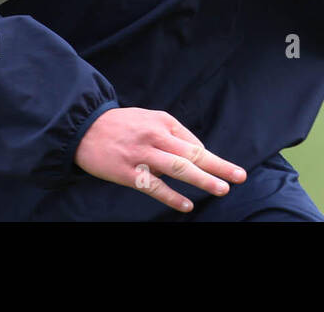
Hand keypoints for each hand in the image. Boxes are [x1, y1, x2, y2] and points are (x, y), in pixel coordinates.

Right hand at [75, 107, 246, 212]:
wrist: (84, 127)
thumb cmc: (121, 125)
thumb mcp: (149, 117)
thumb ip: (172, 132)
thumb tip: (196, 151)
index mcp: (163, 122)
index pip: (193, 143)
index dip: (208, 159)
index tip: (222, 170)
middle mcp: (155, 136)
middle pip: (193, 153)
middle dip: (218, 165)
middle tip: (239, 176)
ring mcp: (142, 154)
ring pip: (178, 168)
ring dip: (202, 179)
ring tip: (221, 189)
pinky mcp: (128, 172)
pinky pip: (154, 186)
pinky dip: (172, 196)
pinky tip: (187, 204)